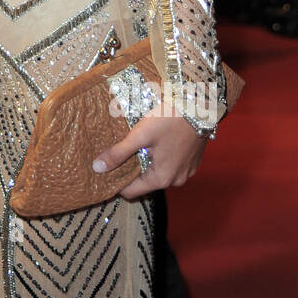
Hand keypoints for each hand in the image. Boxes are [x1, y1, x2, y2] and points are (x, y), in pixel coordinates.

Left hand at [92, 105, 207, 200]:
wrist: (200, 105)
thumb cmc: (170, 119)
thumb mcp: (140, 135)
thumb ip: (118, 153)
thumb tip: (97, 168)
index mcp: (161, 178)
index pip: (130, 192)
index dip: (116, 181)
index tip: (106, 168)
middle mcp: (176, 180)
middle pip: (144, 182)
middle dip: (131, 169)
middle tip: (119, 152)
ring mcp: (186, 171)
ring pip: (158, 172)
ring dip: (147, 161)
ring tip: (137, 144)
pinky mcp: (192, 161)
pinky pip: (171, 165)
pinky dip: (161, 157)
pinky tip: (156, 142)